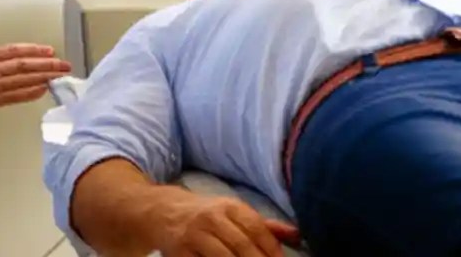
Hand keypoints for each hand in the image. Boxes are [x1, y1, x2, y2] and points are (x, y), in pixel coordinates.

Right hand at [0, 43, 70, 118]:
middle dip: (47, 65)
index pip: (15, 51)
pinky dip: (29, 93)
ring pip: (22, 80)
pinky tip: (41, 91)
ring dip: (43, 78)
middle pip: (24, 65)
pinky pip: (12, 97)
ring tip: (59, 77)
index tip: (48, 51)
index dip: (34, 51)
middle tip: (63, 64)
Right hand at [158, 196, 300, 256]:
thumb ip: (265, 226)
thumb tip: (298, 235)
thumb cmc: (207, 216)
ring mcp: (194, 236)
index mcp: (229, 207)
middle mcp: (211, 218)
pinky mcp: (179, 252)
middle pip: (242, 246)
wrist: (163, 212)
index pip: (256, 228)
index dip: (271, 250)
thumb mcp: (233, 212)